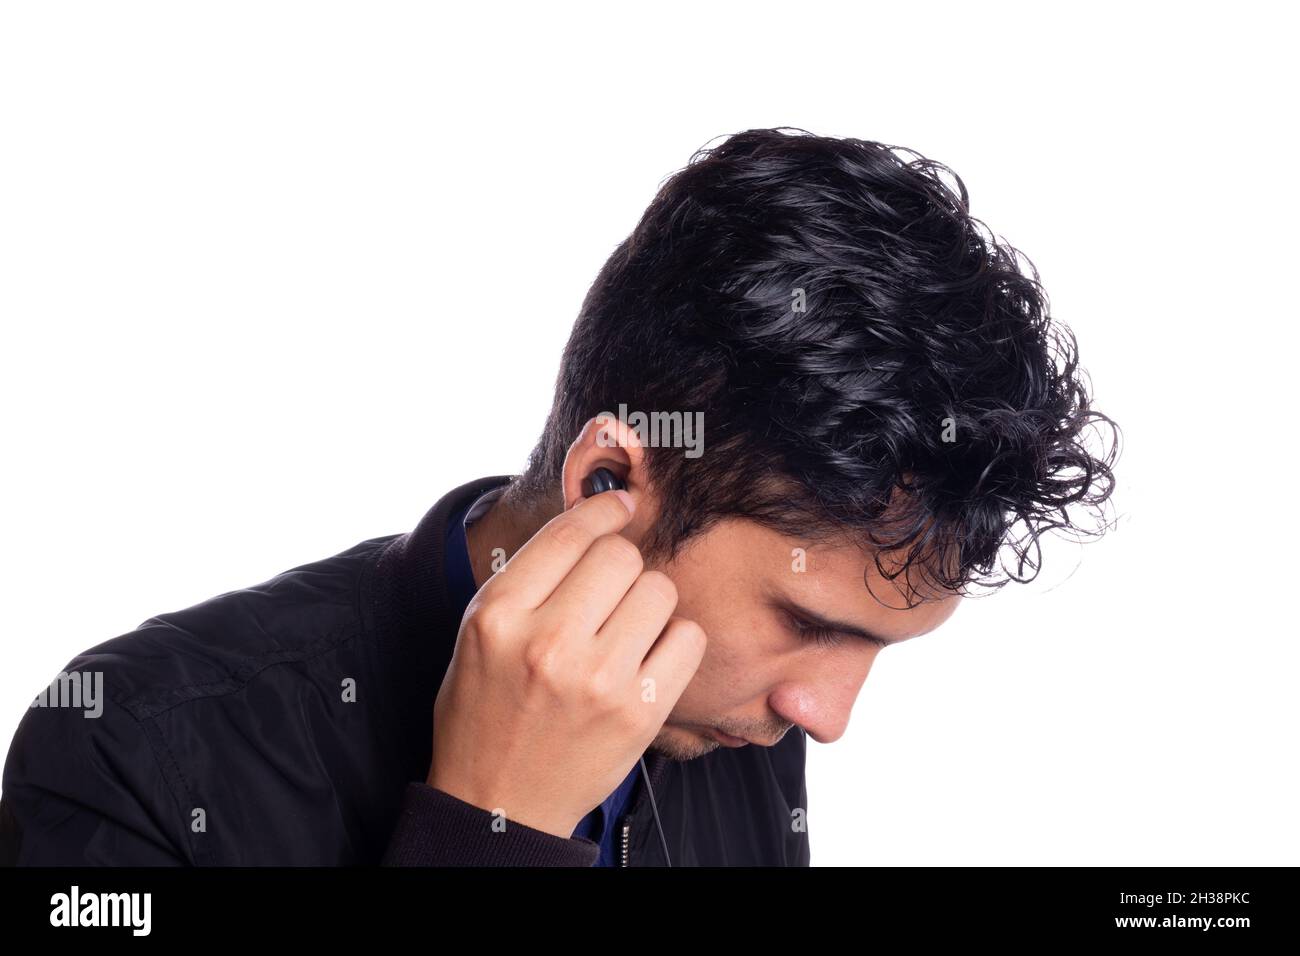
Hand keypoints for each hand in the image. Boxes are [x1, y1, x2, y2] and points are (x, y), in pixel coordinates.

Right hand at [426, 490, 705, 838]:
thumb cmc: (486, 711)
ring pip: (659, 590)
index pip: (570, 533)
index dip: (603, 510)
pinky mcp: (639, 713)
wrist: (498, 801)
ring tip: (625, 631)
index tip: (619, 506)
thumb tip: (597, 515)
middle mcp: (547, 643)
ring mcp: (597, 680)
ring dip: (648, 604)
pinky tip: (648, 659)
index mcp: (498, 616)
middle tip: (609, 595)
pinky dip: (674, 642)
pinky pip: (688, 638)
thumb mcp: (479, 633)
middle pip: (620, 556)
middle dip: (621, 566)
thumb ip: (529, 577)